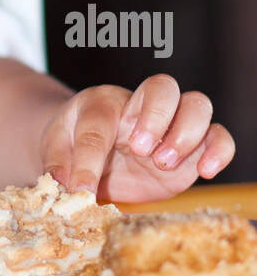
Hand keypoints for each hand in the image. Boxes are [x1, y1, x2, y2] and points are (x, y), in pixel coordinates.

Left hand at [39, 74, 235, 201]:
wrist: (89, 147)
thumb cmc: (72, 143)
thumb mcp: (56, 150)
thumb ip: (58, 166)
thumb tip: (64, 188)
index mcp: (101, 104)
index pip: (99, 121)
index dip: (89, 157)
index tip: (82, 188)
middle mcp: (139, 107)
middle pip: (162, 86)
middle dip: (156, 117)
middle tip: (139, 150)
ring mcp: (170, 126)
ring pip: (197, 104)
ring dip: (187, 132)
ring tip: (163, 162)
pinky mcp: (191, 150)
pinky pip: (218, 136)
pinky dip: (219, 150)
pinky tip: (204, 170)